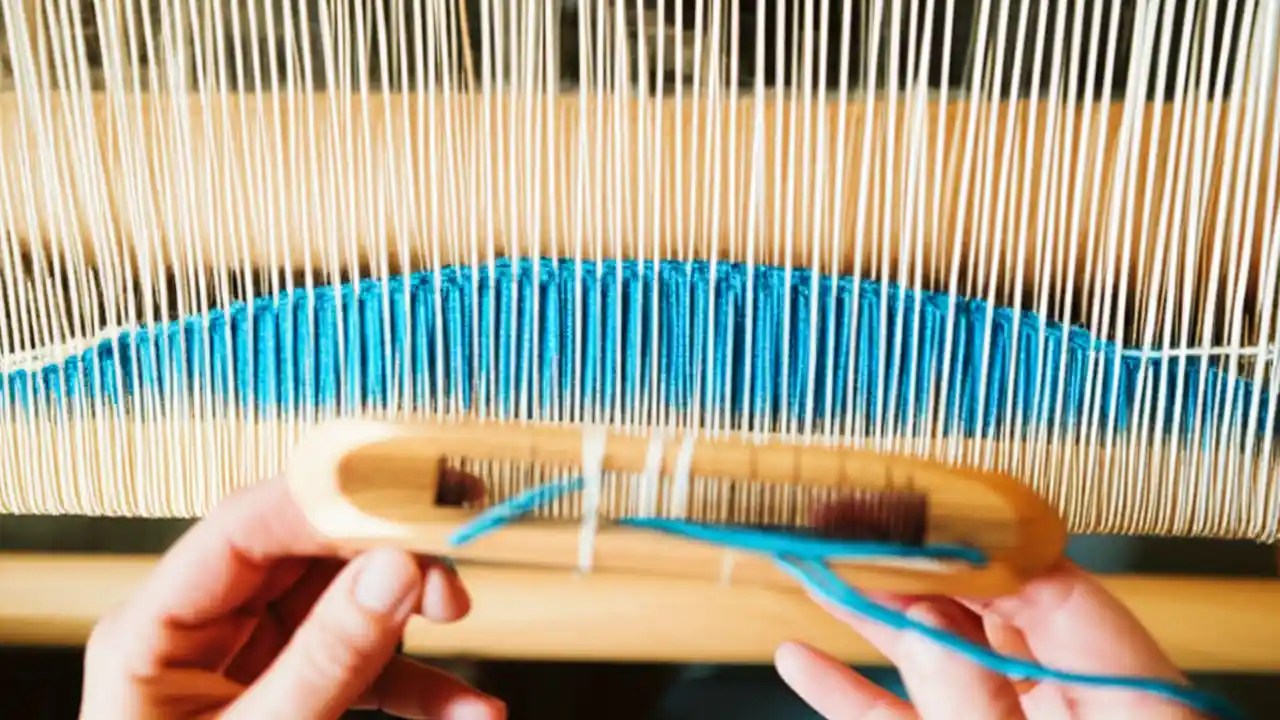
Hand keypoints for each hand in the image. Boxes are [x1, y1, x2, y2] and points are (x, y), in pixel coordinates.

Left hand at [80, 476, 505, 719]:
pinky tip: (467, 707)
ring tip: (460, 619)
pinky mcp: (291, 686)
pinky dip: (417, 684)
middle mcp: (204, 626)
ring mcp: (250, 656)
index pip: (246, 527)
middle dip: (386, 554)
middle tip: (449, 562)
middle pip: (305, 553)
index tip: (412, 500)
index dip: (331, 503)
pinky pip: (361, 665)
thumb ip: (325, 660)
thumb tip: (394, 569)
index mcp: (157, 627)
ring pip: (344, 601)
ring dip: (412, 617)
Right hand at [775, 562, 1202, 718]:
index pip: (1050, 586)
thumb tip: (923, 617)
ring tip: (809, 580)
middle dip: (908, 576)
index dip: (974, 543)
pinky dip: (859, 697)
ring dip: (868, 630)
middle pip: (985, 617)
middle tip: (845, 539)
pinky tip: (804, 663)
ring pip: (938, 670)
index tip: (909, 518)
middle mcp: (1074, 712)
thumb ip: (972, 689)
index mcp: (1129, 698)